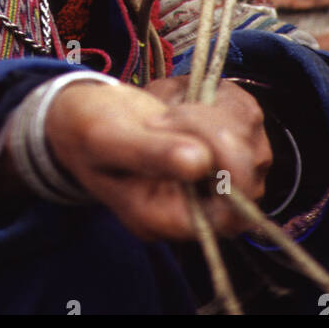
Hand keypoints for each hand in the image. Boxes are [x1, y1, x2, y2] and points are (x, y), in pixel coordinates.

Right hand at [44, 75, 271, 240]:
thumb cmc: (85, 129)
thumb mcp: (107, 138)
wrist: (80, 115)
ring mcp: (204, 181)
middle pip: (245, 184)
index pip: (228, 218)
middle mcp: (188, 208)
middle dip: (217, 138)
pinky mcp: (212, 154)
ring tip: (173, 113)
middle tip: (175, 116)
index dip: (230, 180)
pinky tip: (182, 109)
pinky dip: (218, 110)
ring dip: (216, 120)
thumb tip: (199, 163)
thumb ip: (149, 153)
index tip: (202, 142)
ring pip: (248, 153)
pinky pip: (241, 131)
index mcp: (161, 218)